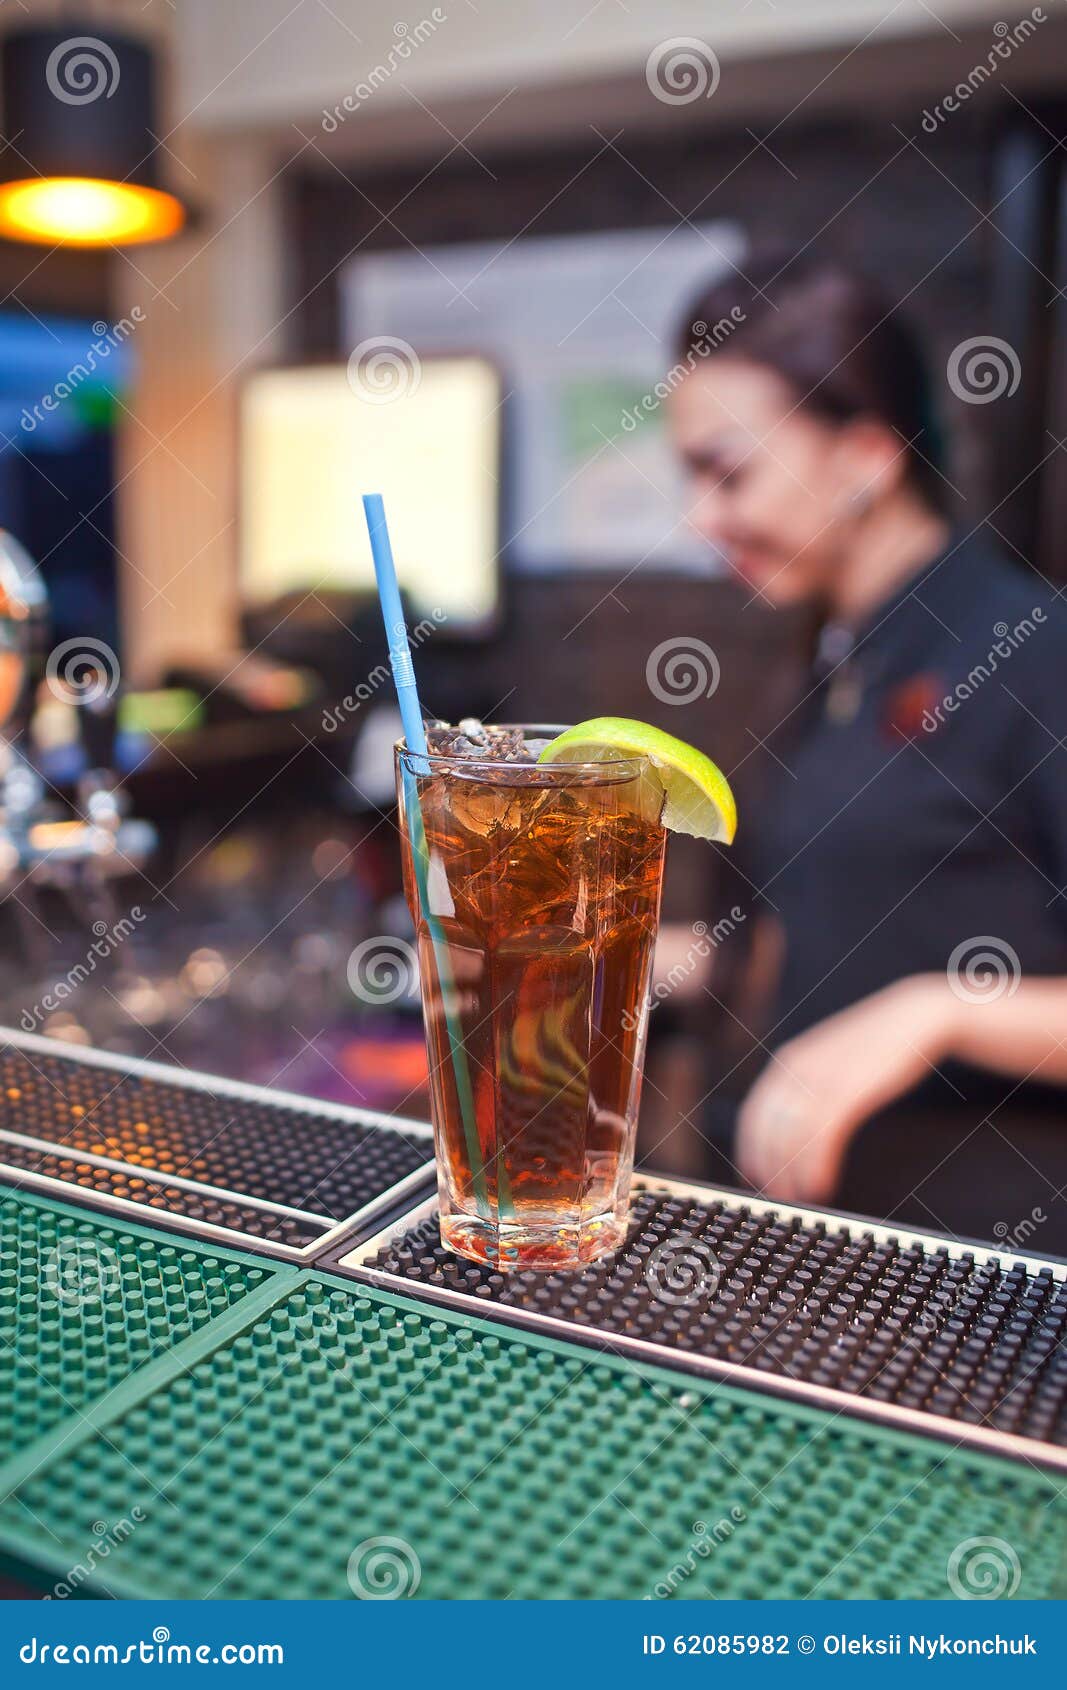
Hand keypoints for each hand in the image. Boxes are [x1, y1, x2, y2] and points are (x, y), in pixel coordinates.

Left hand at [735, 976, 957, 1204]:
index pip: (754, 1114)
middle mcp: (798, 1069)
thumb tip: (794, 1128)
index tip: (753, 1178)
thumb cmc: (877, 1046)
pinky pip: (822, 1134)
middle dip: (768, 1168)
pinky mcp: (851, 1088)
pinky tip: (821, 1184)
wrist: (916, 1016)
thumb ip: (809, 1088)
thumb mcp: (832, 1061)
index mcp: (789, 1062)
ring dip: (792, 1173)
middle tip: (777, 1197)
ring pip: (792, 1135)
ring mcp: (823, 1077)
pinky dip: (817, 1164)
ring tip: (800, 1197)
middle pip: (768, 1128)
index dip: (750, 1151)